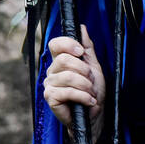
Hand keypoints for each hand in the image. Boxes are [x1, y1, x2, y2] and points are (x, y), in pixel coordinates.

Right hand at [44, 24, 104, 143]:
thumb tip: (81, 28)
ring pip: (68, 77)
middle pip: (64, 60)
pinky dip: (83, 96)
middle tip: (90, 81)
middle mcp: (52, 71)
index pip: (55, 44)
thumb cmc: (92, 92)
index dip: (68, 44)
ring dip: (86, 86)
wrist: (94, 115)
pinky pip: (66, 91)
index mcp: (60, 61)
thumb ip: (87, 48)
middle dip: (84, 70)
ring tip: (91, 93)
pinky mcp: (50, 98)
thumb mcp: (93, 67)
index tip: (81, 52)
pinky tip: (89, 101)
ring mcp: (49, 85)